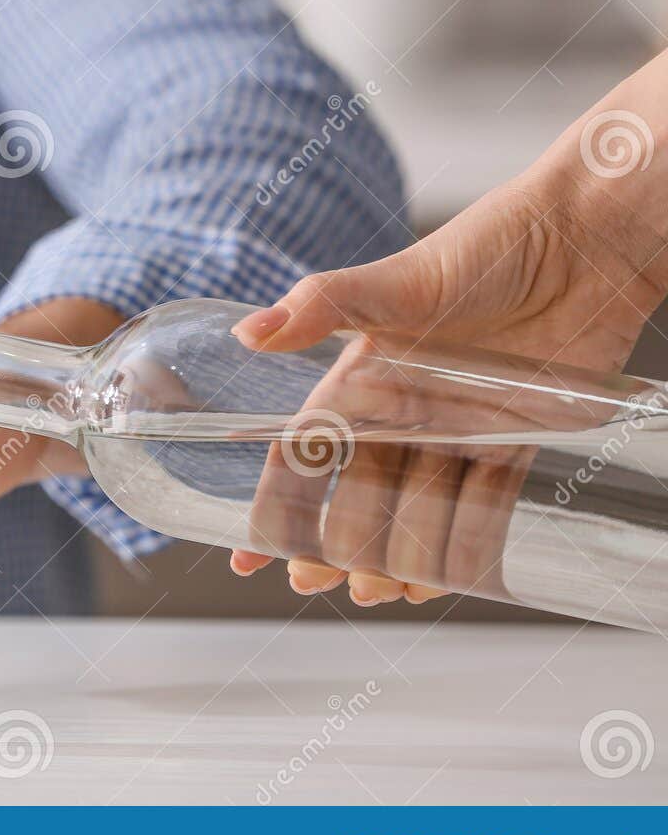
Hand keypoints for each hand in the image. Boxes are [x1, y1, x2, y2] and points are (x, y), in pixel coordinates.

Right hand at [230, 158, 667, 605]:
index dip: (277, 505)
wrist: (585, 241)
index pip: (307, 455)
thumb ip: (323, 304)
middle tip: (314, 584)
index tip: (252, 554)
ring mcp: (461, 430)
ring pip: (418, 512)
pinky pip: (486, 507)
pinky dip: (464, 548)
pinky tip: (442, 582)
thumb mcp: (397, 278)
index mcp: (364, 379)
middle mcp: (406, 411)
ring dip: (395, 559)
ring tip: (378, 593)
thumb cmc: (488, 246)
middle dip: (332, 548)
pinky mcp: (519, 439)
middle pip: (359, 497)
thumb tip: (248, 332)